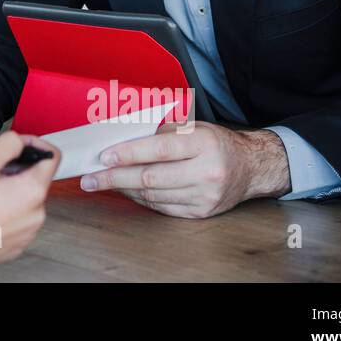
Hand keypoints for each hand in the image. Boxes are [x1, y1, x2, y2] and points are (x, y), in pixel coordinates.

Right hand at [0, 131, 60, 281]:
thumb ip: (7, 144)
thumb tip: (19, 141)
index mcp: (32, 191)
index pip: (52, 157)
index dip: (36, 144)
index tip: (20, 144)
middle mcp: (36, 215)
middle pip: (37, 180)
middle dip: (18, 170)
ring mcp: (26, 233)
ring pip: (26, 201)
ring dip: (10, 191)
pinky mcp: (15, 246)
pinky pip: (17, 221)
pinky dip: (5, 211)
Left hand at [78, 122, 291, 217]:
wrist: (250, 167)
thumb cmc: (215, 143)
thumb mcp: (193, 128)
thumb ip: (160, 134)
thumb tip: (120, 142)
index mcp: (203, 143)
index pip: (158, 149)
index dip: (127, 154)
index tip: (103, 157)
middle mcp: (206, 171)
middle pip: (151, 177)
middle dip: (115, 178)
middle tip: (90, 178)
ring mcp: (205, 195)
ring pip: (153, 195)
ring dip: (124, 189)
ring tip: (103, 183)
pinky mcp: (202, 212)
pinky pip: (163, 208)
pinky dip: (141, 199)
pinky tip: (127, 191)